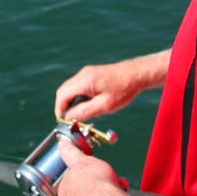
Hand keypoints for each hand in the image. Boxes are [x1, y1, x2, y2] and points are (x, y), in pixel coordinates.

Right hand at [54, 51, 169, 122]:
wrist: (137, 74)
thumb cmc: (124, 90)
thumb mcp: (104, 106)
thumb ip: (84, 112)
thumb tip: (68, 117)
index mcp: (85, 81)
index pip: (62, 95)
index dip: (59, 110)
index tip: (64, 122)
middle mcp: (82, 75)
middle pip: (63, 91)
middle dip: (64, 106)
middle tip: (71, 120)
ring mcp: (86, 73)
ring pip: (70, 89)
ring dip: (72, 102)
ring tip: (82, 114)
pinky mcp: (91, 74)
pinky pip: (78, 86)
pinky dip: (78, 97)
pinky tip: (90, 105)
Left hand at [56, 137, 128, 195]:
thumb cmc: (96, 186)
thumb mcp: (82, 161)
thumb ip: (71, 153)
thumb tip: (62, 143)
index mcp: (63, 195)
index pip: (71, 183)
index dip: (84, 175)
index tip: (94, 171)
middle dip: (97, 188)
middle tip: (109, 180)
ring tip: (120, 190)